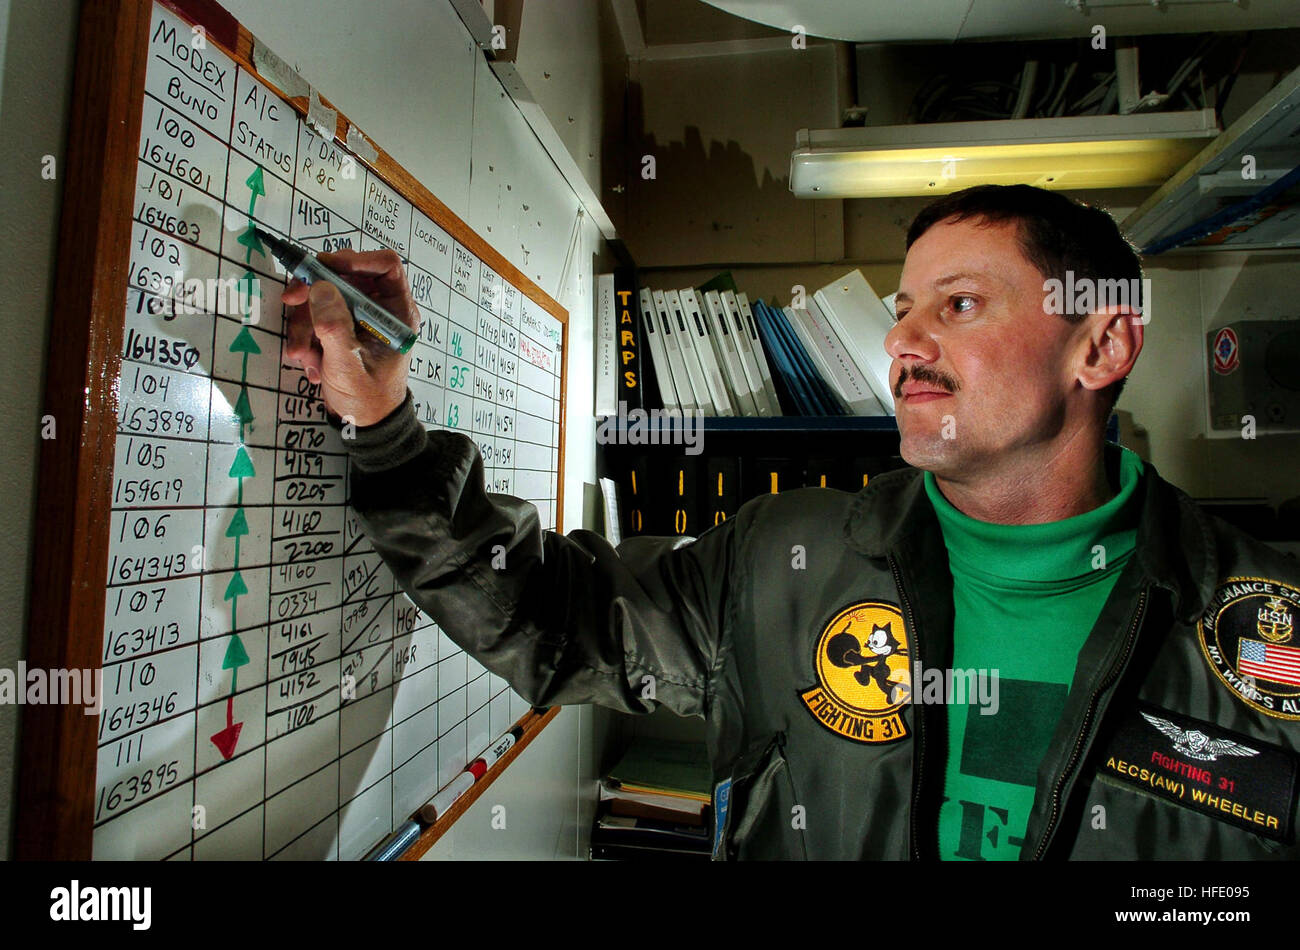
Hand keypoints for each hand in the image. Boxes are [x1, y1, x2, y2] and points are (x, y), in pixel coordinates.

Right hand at [282, 249, 418, 426]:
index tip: (322, 268)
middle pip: (344, 275)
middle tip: (289, 300)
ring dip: (304, 321)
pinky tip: (309, 361)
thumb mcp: (348, 366)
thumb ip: (334, 328)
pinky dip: (305, 335)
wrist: (364, 424)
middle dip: (313, 291)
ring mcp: (357, 317)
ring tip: (301, 354)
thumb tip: (320, 288)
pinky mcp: (340, 327)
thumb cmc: (367, 399)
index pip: (385, 265)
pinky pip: (315, 314)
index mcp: (396, 312)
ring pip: (323, 295)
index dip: (354, 259)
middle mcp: (379, 308)